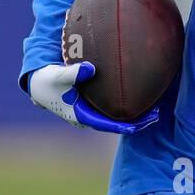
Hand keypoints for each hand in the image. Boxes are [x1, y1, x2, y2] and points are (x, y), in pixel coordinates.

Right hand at [28, 63, 158, 133]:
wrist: (38, 84)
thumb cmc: (48, 80)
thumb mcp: (58, 75)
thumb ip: (73, 72)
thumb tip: (90, 68)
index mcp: (80, 115)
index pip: (106, 125)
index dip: (123, 126)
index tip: (139, 125)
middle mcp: (87, 118)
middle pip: (115, 124)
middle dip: (135, 123)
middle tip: (156, 116)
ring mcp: (89, 113)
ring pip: (115, 119)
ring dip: (134, 117)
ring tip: (154, 110)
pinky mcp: (91, 106)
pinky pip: (112, 111)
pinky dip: (126, 108)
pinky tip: (141, 100)